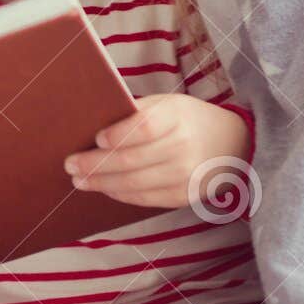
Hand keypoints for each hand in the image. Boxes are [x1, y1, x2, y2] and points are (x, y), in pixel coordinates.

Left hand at [63, 94, 249, 210]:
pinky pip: (144, 199)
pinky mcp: (183, 196)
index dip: (117, 136)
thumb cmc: (188, 119)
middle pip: (131, 160)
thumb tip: (93, 123)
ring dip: (101, 183)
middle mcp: (183, 148)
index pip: (143, 127)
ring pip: (133, 184)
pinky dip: (120, 194)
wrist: (233, 145)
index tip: (96, 138)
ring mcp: (185, 176)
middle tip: (70, 165)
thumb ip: (136, 112)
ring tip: (79, 180)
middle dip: (94, 164)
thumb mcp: (168, 104)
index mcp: (178, 117)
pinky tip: (104, 187)